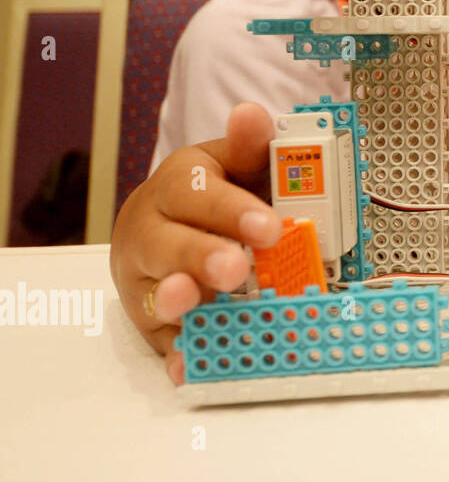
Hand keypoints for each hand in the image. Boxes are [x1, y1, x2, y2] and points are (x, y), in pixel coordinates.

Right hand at [109, 103, 281, 384]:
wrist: (175, 220)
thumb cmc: (217, 191)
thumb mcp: (235, 162)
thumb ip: (250, 147)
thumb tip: (253, 115)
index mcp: (178, 185)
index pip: (198, 193)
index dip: (232, 210)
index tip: (270, 225)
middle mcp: (151, 232)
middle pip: (168, 244)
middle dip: (201, 256)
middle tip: (235, 269)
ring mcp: (146, 279)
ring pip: (154, 291)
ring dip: (176, 302)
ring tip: (193, 303)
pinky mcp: (150, 322)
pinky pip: (161, 341)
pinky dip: (176, 354)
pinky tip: (190, 366)